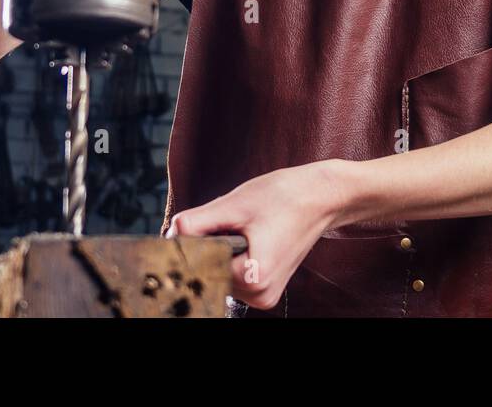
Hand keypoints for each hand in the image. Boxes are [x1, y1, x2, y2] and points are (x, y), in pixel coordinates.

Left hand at [163, 160, 346, 309]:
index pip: (199, 267)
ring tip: (243, 227)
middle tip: (226, 221)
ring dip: (218, 252)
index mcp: (254, 278)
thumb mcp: (236, 204)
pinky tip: (248, 237)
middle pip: (208, 274)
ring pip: (218, 275)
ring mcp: (264, 295)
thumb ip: (196, 223)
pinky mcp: (265, 289)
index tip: (193, 227)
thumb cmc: (286, 197)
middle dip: (206, 248)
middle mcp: (260, 295)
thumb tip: (170, 237)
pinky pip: (232, 275)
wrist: (321, 196)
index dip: (190, 244)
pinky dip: (230, 256)